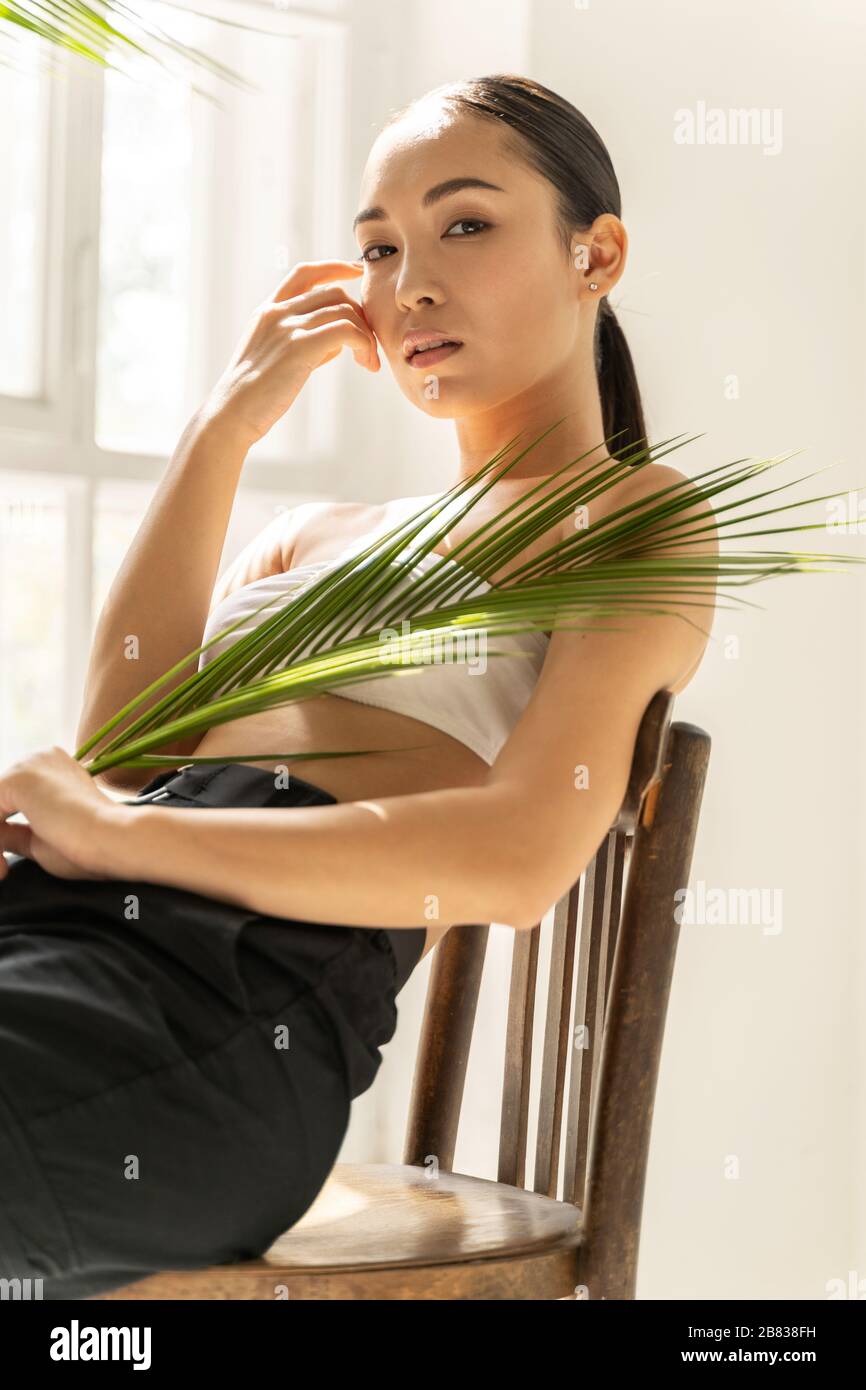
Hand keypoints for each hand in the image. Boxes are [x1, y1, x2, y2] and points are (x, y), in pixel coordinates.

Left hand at [0, 745, 119, 881]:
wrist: (113, 839)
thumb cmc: (89, 845)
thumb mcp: (41, 841)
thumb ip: (16, 834)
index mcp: (52, 768)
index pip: (12, 802)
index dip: (4, 832)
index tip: (6, 865)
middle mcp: (38, 759)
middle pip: (0, 801)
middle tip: (3, 868)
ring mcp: (27, 765)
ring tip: (3, 868)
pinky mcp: (15, 779)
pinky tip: (3, 862)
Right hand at [204, 259, 379, 445]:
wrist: (232, 412)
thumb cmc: (256, 394)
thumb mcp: (276, 357)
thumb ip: (305, 341)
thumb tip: (339, 340)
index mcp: (268, 310)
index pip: (305, 273)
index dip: (334, 267)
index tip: (357, 271)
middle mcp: (277, 312)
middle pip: (334, 292)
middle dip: (359, 314)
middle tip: (369, 344)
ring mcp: (288, 326)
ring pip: (344, 311)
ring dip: (365, 335)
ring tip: (369, 361)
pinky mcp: (300, 346)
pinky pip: (346, 331)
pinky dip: (363, 343)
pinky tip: (365, 362)